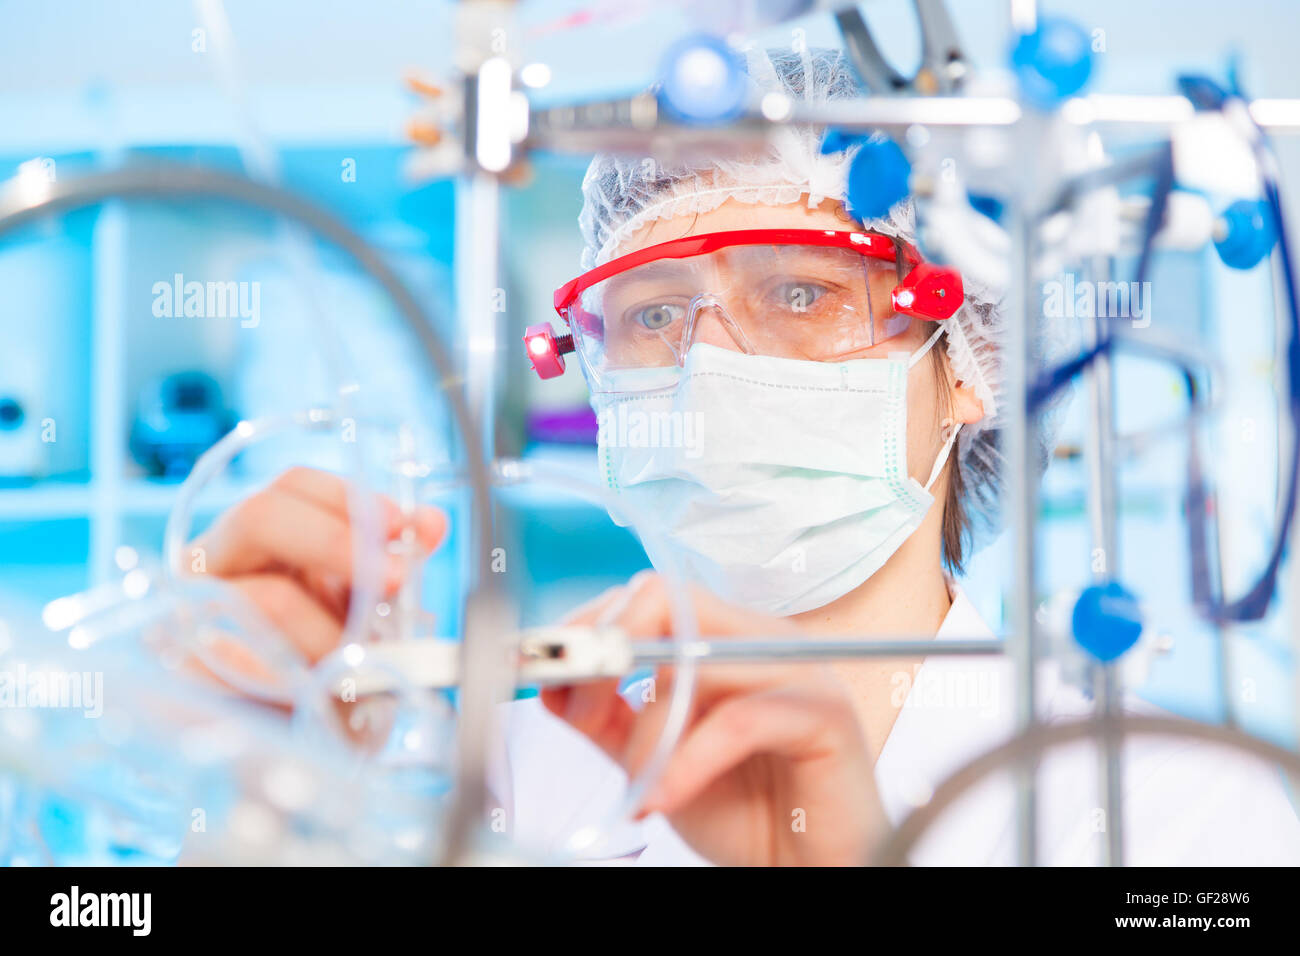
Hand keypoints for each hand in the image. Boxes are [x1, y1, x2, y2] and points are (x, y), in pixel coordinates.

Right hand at [189, 467, 446, 686]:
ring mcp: (189, 616)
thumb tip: (432, 523)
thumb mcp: (365, 617)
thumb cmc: (327, 676)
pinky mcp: (180, 674)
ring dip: (327, 633)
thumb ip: (393, 568)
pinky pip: (239, 664)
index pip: (292, 487)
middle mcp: (214, 567)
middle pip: (261, 515)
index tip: (401, 526)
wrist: (294, 762)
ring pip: (263, 596)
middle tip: (393, 578)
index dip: (348, 497)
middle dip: (337, 543)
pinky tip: (312, 692)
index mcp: (259, 543)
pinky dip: (292, 678)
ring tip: (354, 667)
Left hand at [542, 572, 884, 866]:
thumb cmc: (749, 815)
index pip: (649, 597)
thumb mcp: (658, 763)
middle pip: (671, 602)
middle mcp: (763, 641)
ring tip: (640, 788)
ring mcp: (799, 671)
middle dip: (608, 654)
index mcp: (726, 642)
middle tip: (580, 710)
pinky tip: (664, 797)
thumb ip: (611, 721)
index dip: (592, 625)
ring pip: (696, 663)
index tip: (543, 665)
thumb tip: (554, 684)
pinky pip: (736, 720)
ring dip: (649, 732)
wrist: (810, 869)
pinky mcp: (825, 715)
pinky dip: (686, 762)